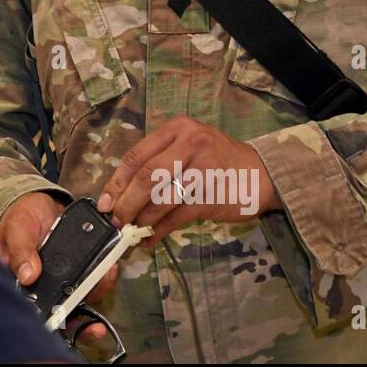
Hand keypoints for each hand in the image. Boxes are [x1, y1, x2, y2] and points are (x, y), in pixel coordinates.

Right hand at [0, 192, 118, 337]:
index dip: (48, 323)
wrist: (41, 202)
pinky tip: (109, 268)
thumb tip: (28, 276)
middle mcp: (41, 288)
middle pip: (59, 314)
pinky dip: (103, 278)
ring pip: (80, 300)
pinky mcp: (78, 271)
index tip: (64, 325)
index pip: (32, 310)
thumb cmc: (21, 217)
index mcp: (19, 284)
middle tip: (96, 329)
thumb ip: (21, 249)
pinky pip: (92, 281)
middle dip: (80, 324)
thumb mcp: (16, 227)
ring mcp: (61, 282)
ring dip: (96, 293)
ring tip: (106, 276)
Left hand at [95, 116, 280, 248]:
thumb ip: (160, 160)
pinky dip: (160, 230)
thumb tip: (122, 192)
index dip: (116, 181)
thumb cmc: (218, 161)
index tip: (105, 202)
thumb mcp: (189, 146)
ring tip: (131, 231)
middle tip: (115, 221)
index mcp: (177, 128)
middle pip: (146, 177)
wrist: (261, 175)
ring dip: (141, 219)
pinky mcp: (210, 195)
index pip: (137, 155)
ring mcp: (201, 169)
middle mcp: (189, 143)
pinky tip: (151, 238)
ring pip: (160, 198)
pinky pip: (176, 216)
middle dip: (126, 202)